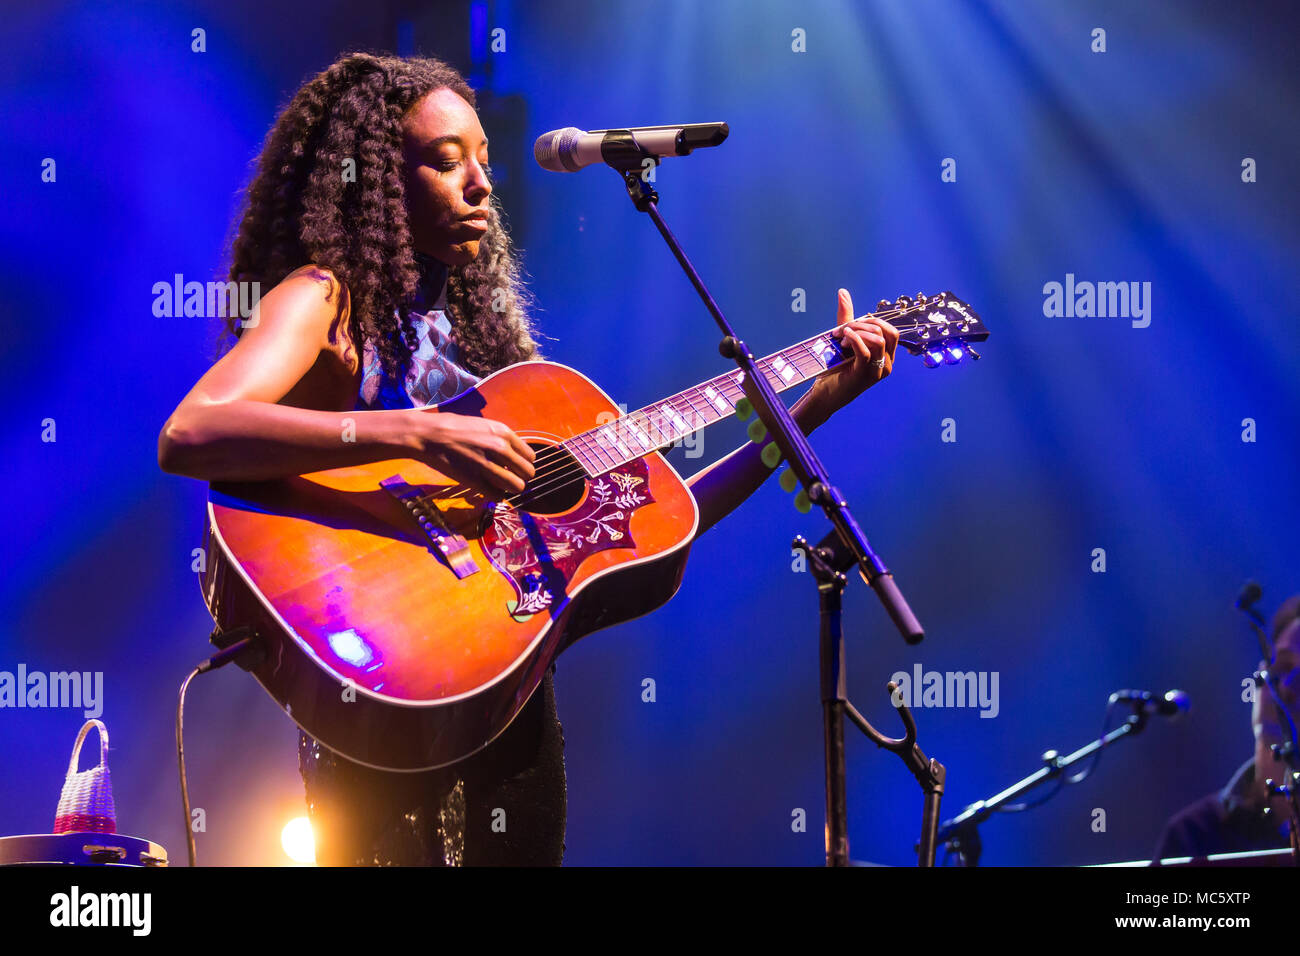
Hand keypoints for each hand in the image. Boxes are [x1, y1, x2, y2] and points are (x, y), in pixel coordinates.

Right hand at [409, 410, 535, 497]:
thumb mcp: (484, 426)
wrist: (429, 435)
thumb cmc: (454, 428)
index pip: (530, 457)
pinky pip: (497, 496)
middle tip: (505, 476)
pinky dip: (493, 495)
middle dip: (518, 477)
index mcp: (504, 433)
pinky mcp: (475, 481)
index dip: (522, 463)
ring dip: (508, 488)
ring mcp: (488, 465)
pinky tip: (485, 488)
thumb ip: (501, 440)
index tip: (512, 465)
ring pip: (516, 487)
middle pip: (528, 474)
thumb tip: (513, 456)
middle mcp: (501, 448)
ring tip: (496, 483)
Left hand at [804, 288, 898, 421]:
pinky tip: (842, 338)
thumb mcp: (844, 340)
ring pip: (877, 340)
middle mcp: (887, 364)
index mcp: (886, 356)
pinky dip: (854, 339)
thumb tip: (843, 292)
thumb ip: (847, 318)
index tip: (847, 326)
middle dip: (863, 324)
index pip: (890, 330)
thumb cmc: (835, 369)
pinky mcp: (864, 375)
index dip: (870, 322)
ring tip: (840, 339)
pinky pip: (866, 351)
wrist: (824, 395)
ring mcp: (877, 371)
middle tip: (842, 330)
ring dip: (856, 332)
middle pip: (886, 332)